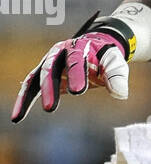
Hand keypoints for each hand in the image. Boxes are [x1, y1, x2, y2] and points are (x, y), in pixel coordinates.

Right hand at [11, 13, 132, 122]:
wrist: (97, 47)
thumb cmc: (106, 56)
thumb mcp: (116, 63)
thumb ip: (117, 76)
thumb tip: (120, 94)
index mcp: (78, 47)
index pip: (76, 61)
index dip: (76, 75)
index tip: (78, 91)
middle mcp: (60, 52)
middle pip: (50, 69)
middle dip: (49, 89)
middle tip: (49, 108)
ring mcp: (49, 63)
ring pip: (35, 79)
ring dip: (27, 98)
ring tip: (19, 117)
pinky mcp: (44, 74)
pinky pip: (31, 87)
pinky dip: (24, 101)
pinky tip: (17, 116)